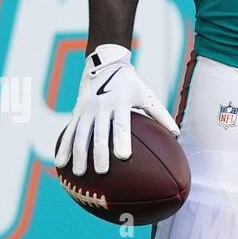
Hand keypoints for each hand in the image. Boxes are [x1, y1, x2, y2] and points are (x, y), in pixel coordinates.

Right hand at [53, 44, 178, 175]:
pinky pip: (69, 131)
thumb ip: (161, 115)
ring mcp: (87, 109)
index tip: (124, 156)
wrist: (105, 64)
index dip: (122, 139)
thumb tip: (176, 134)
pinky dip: (64, 147)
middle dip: (100, 153)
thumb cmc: (131, 84)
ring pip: (81, 134)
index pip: (122, 124)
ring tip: (80, 173)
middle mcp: (102, 106)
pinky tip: (61, 163)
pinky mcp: (77, 111)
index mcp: (121, 102)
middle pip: (100, 132)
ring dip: (79, 154)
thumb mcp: (147, 95)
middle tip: (102, 171)